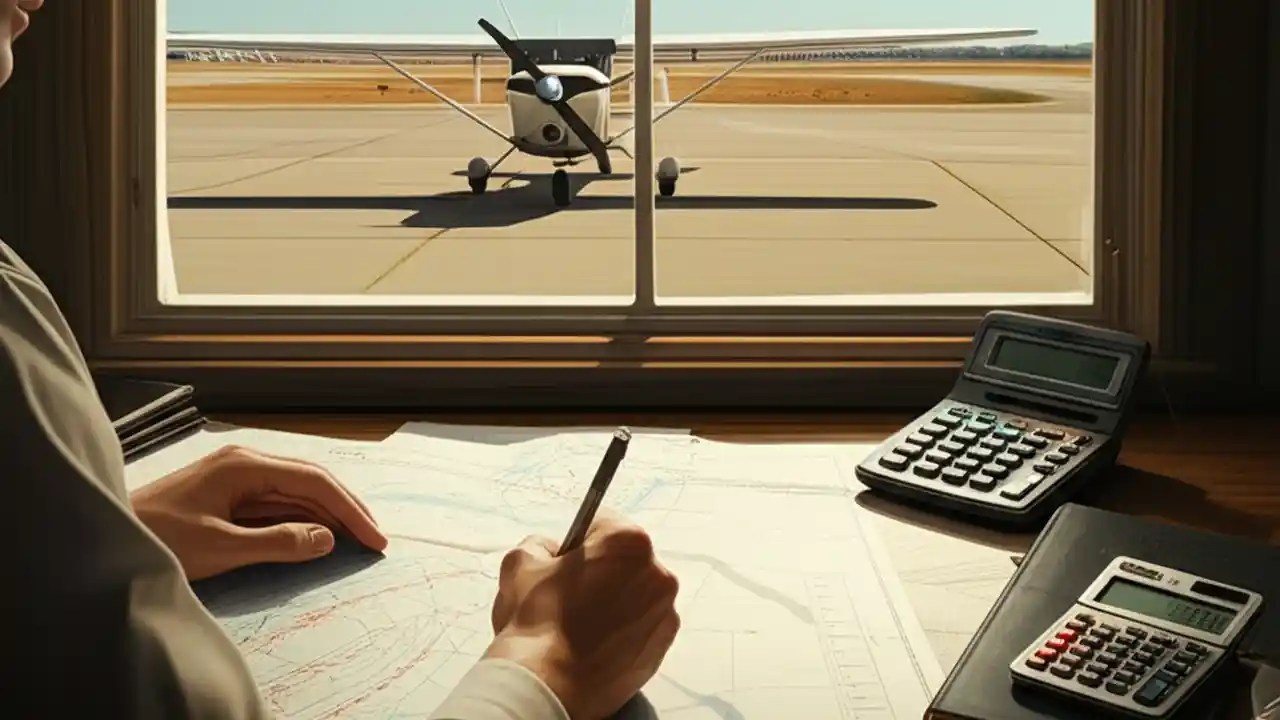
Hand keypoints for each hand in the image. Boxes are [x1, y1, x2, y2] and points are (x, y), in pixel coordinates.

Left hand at [130, 445, 387, 580]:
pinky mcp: (227, 494)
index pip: (314, 482)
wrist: (106, 536)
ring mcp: (236, 476)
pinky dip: (302, 518)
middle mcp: (245, 462)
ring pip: (296, 492)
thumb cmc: (156, 540)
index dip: (350, 510)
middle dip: (346, 509)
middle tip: (376, 539)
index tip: (375, 539)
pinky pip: (276, 503)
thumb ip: (278, 542)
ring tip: (357, 539)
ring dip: (327, 514)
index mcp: (245, 465)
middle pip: (311, 480)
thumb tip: (328, 539)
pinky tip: (318, 535)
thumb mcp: (220, 547)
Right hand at [484, 510, 679, 719]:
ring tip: (582, 623)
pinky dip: (624, 630)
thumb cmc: (536, 622)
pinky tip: (595, 642)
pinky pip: (642, 626)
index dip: (579, 540)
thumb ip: (541, 545)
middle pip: (625, 560)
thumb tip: (552, 553)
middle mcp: (658, 572)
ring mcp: (664, 612)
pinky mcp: (662, 646)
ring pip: (635, 594)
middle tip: (570, 595)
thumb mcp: (521, 563)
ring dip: (614, 601)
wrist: (548, 685)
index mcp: (628, 542)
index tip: (566, 560)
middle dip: (601, 571)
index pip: (604, 523)